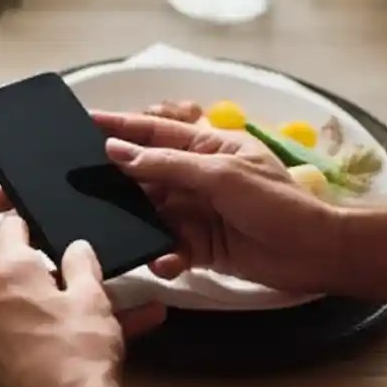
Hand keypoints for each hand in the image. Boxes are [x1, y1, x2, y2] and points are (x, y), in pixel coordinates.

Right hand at [0, 111, 341, 294]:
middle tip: (68, 186)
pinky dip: (162, 255)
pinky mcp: (197, 245)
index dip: (114, 128)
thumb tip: (117, 153)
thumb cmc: (279, 204)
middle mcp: (193, 177)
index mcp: (203, 147)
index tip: (78, 124)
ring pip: (146, 213)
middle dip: (103, 182)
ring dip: (131, 224)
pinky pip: (165, 246)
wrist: (318, 254)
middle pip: (137, 175)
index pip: (149, 133)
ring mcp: (193, 211)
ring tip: (103, 230)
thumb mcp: (222, 176)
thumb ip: (167, 164)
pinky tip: (166, 261)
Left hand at [0, 217, 164, 386]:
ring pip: (39, 313)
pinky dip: (67, 337)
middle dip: (62, 276)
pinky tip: (115, 339)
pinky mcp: (5, 369)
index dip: (27, 222)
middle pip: (26, 278)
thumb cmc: (80, 347)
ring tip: (132, 310)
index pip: (10, 232)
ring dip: (77, 310)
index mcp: (8, 275)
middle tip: (97, 276)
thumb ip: (82, 265)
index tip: (38, 217)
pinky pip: (38, 341)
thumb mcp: (92, 298)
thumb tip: (76, 247)